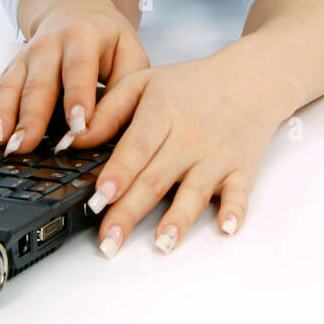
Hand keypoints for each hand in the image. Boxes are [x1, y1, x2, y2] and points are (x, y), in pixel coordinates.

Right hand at [0, 0, 149, 154]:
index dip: (77, 98)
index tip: (77, 128)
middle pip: (39, 83)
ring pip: (11, 86)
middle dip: (30, 117)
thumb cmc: (107, 39)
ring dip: (1, 115)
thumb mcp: (130, 54)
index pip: (79, 69)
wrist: (76, 8)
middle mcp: (50, 45)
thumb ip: (125, 88)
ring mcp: (26, 56)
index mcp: (83, 37)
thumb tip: (108, 126)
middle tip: (23, 146)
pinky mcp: (12, 68)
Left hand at [64, 38, 287, 256]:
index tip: (100, 197)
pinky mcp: (241, 170)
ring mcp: (217, 155)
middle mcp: (190, 136)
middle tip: (109, 241)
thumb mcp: (144, 82)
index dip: (119, 173)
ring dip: (179, 219)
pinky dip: (234, 211)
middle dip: (131, 212)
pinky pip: (239, 194)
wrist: (249, 80)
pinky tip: (226, 227)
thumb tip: (74, 140)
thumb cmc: (190, 86)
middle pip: (157, 178)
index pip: (137, 145)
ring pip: (194, 191)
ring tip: (162, 244)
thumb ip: (109, 110)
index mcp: (163, 111)